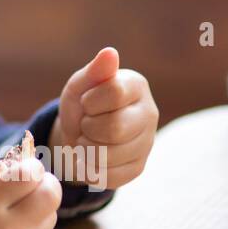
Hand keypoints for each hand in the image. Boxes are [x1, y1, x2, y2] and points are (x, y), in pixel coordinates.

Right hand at [0, 158, 60, 228]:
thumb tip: (15, 163)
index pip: (28, 175)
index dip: (30, 165)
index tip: (22, 166)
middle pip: (51, 194)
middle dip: (45, 181)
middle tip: (30, 182)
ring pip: (51, 215)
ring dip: (39, 205)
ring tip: (15, 211)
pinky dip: (34, 228)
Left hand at [50, 47, 158, 190]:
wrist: (78, 133)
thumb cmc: (82, 103)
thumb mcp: (81, 84)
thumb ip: (95, 71)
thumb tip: (110, 53)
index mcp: (137, 86)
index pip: (115, 93)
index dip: (90, 101)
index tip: (86, 102)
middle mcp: (149, 114)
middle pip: (115, 128)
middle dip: (88, 127)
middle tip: (85, 123)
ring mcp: (147, 143)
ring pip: (111, 155)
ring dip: (85, 148)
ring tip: (86, 139)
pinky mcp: (138, 167)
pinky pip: (110, 175)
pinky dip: (90, 167)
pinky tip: (89, 156)